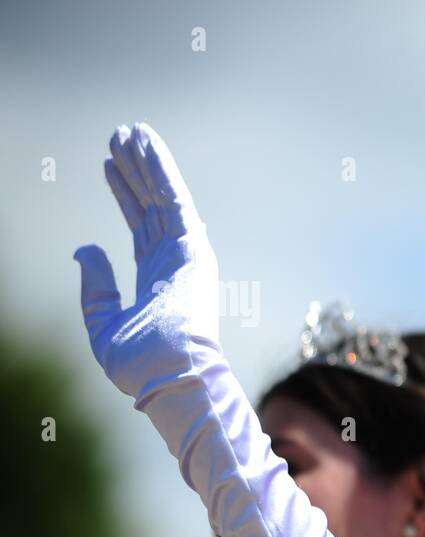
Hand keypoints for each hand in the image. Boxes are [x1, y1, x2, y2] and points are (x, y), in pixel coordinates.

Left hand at [75, 123, 218, 401]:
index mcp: (157, 283)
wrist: (171, 371)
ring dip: (146, 162)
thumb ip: (96, 287)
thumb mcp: (103, 323)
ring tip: (129, 131)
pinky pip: (174, 198)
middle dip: (134, 171)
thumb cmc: (141, 363)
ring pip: (161, 196)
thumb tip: (85, 250)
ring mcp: (184, 254)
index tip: (109, 167)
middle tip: (120, 137)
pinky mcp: (191, 245)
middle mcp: (173, 263)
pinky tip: (147, 144)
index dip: (124, 196)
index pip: (139, 229)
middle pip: (150, 206)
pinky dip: (161, 169)